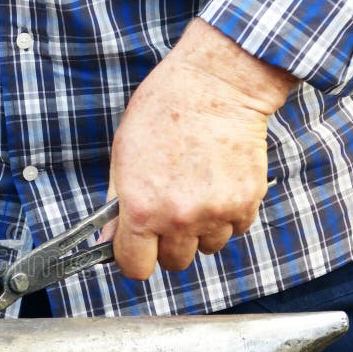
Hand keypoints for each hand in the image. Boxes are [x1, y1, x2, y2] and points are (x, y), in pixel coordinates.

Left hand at [104, 19, 297, 279]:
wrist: (215, 84)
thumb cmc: (161, 113)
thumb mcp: (122, 158)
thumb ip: (116, 207)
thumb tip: (106, 242)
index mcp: (142, 209)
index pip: (136, 267)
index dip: (134, 258)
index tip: (137, 246)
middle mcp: (179, 218)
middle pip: (173, 263)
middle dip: (167, 244)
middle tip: (167, 213)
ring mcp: (216, 212)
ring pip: (206, 248)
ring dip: (200, 231)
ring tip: (195, 193)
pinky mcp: (246, 202)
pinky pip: (234, 229)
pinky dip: (227, 216)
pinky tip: (217, 185)